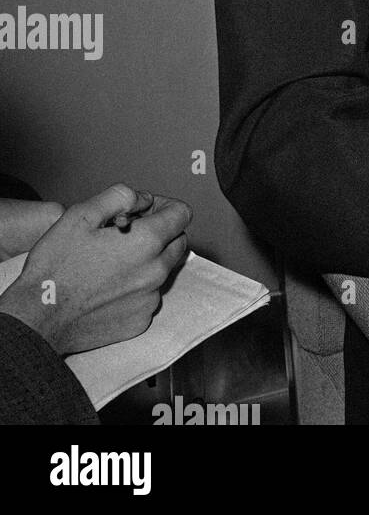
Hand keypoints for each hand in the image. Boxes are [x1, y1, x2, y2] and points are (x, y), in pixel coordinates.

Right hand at [0, 183, 191, 354]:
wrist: (37, 318)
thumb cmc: (55, 268)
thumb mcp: (81, 215)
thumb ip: (119, 196)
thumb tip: (141, 198)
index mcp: (147, 242)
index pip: (182, 214)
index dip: (165, 207)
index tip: (147, 211)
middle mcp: (155, 271)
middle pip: (177, 242)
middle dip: (161, 233)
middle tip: (129, 235)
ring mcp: (149, 299)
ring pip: (164, 270)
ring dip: (149, 262)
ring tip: (114, 263)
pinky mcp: (140, 321)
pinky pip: (149, 297)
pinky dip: (137, 288)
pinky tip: (110, 287)